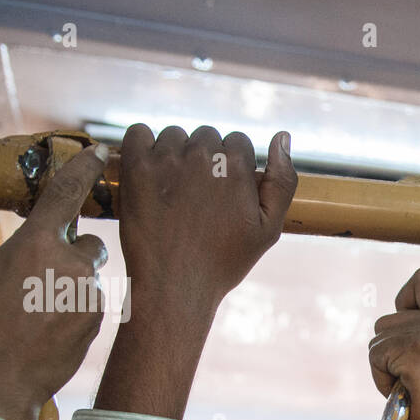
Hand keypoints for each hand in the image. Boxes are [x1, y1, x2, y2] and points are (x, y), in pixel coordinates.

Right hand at [0, 144, 109, 419]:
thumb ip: (18, 255)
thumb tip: (34, 250)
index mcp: (33, 243)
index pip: (66, 194)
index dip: (84, 170)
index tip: (100, 154)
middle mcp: (68, 262)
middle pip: (90, 247)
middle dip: (76, 259)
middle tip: (48, 285)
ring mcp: (87, 292)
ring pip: (89, 280)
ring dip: (73, 291)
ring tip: (41, 320)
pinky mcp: (98, 319)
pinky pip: (91, 307)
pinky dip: (77, 315)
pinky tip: (52, 335)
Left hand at [116, 125, 296, 310]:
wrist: (175, 286)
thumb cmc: (223, 261)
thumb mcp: (269, 229)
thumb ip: (283, 181)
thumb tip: (283, 136)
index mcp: (236, 167)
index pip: (238, 142)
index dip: (233, 167)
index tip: (224, 192)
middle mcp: (202, 156)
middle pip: (207, 136)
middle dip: (206, 159)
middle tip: (198, 196)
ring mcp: (166, 160)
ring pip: (175, 135)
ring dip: (176, 154)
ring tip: (174, 190)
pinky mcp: (135, 168)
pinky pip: (138, 133)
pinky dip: (143, 144)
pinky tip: (150, 171)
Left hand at [368, 268, 419, 419]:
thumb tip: (403, 310)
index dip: (407, 298)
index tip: (410, 326)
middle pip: (390, 314)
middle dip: (391, 346)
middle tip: (414, 376)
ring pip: (379, 335)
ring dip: (385, 365)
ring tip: (411, 388)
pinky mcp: (416, 349)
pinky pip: (375, 354)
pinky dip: (381, 378)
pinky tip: (405, 394)